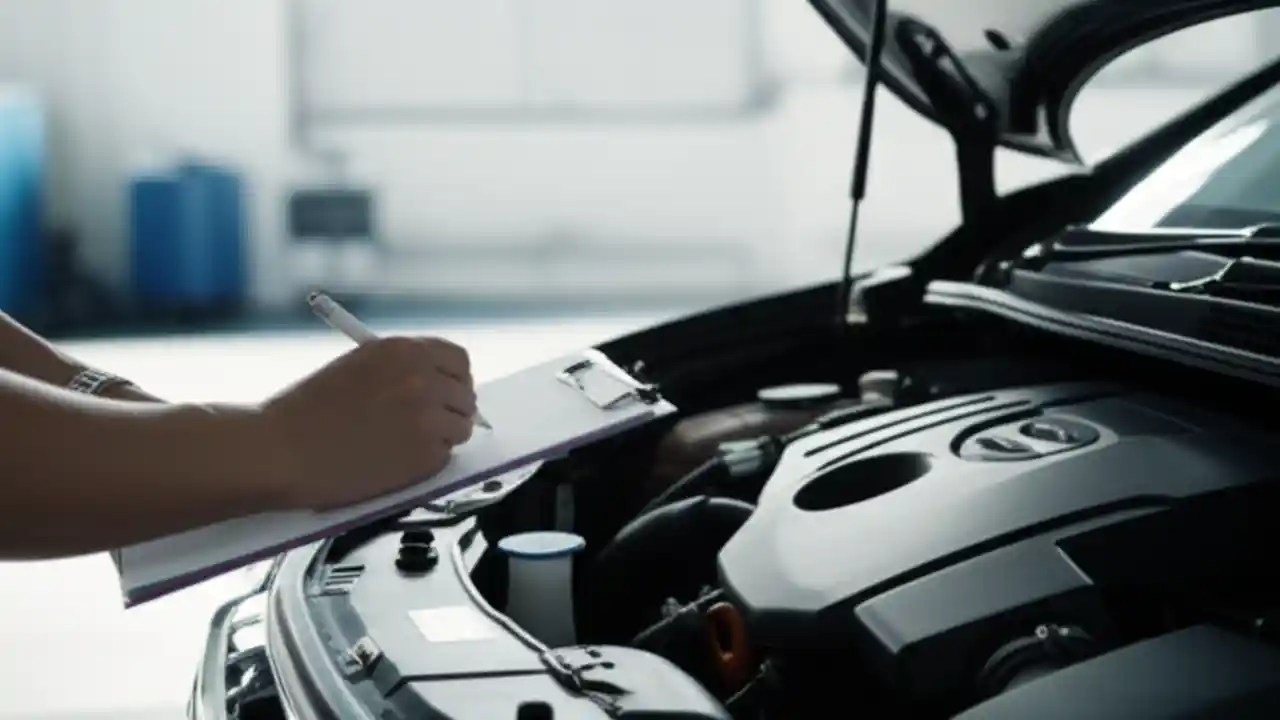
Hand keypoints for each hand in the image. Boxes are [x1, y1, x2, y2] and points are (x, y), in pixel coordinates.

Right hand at [258, 336, 476, 510]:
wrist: (283, 451)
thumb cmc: (307, 410)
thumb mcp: (358, 366)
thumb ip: (400, 369)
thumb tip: (436, 382)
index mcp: (405, 351)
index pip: (458, 361)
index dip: (453, 378)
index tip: (444, 391)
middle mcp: (425, 380)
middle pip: (465, 395)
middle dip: (451, 409)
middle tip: (428, 424)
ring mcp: (430, 419)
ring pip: (461, 427)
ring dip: (442, 436)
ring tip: (406, 445)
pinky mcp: (427, 456)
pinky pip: (445, 456)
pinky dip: (428, 461)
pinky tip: (396, 461)